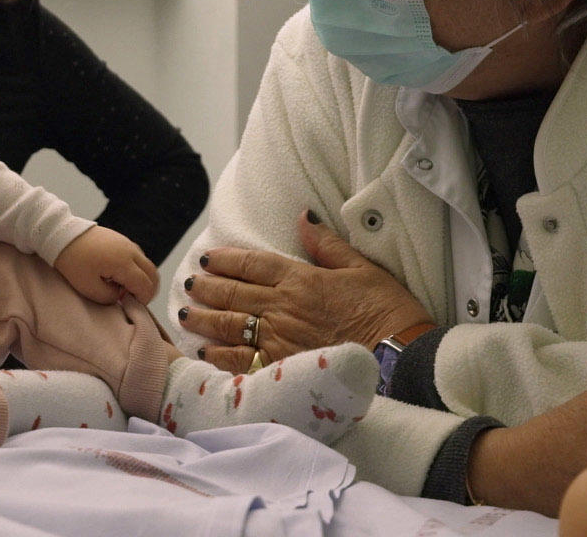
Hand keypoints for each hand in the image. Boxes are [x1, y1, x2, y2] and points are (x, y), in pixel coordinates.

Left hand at [53, 226, 158, 304]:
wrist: (62, 235)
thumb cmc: (73, 262)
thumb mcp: (88, 287)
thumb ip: (109, 297)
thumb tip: (120, 295)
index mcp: (124, 263)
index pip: (146, 285)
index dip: (143, 300)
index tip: (130, 306)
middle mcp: (131, 251)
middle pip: (153, 274)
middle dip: (148, 291)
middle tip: (133, 300)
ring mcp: (128, 243)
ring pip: (147, 265)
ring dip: (142, 280)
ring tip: (123, 289)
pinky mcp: (122, 240)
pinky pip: (138, 257)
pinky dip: (136, 270)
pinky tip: (118, 276)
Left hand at [180, 211, 431, 369]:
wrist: (400, 359)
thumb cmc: (387, 312)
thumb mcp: (362, 268)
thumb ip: (327, 244)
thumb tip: (304, 217)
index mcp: (301, 279)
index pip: (252, 264)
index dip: (226, 259)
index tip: (207, 258)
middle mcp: (283, 307)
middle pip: (233, 293)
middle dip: (206, 287)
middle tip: (188, 284)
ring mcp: (279, 340)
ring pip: (229, 326)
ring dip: (203, 318)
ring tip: (186, 314)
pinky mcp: (281, 369)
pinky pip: (240, 361)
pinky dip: (218, 354)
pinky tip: (205, 351)